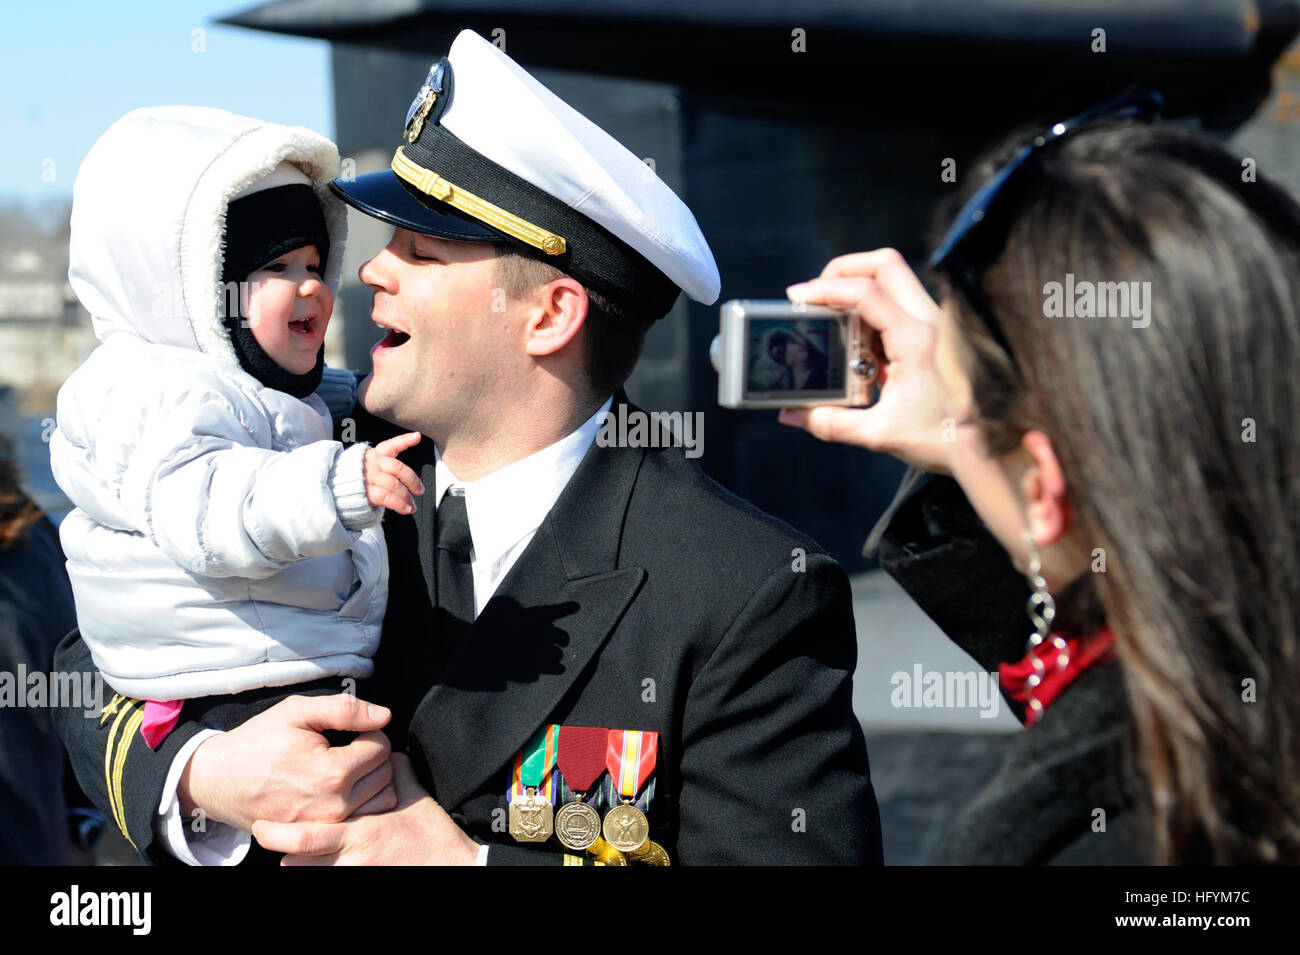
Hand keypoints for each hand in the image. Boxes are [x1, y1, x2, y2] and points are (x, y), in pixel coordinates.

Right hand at [179, 694, 396, 831]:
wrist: (218, 779)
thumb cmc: (256, 742)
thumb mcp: (296, 711)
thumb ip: (343, 710)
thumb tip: (383, 716)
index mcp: (331, 773)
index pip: (381, 747)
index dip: (370, 731)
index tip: (352, 730)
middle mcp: (333, 805)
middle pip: (384, 773)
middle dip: (374, 754)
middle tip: (350, 744)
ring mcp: (326, 825)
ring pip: (380, 797)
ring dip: (373, 777)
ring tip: (350, 763)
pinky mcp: (319, 834)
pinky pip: (363, 817)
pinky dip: (364, 799)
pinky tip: (345, 784)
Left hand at [253, 753, 480, 864]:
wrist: (450, 865)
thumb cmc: (431, 832)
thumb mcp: (414, 795)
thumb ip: (396, 771)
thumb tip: (384, 750)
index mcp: (365, 824)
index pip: (323, 815)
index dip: (294, 813)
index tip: (276, 803)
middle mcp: (355, 849)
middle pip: (305, 846)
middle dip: (278, 838)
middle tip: (261, 828)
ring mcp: (356, 869)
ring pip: (307, 869)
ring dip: (291, 860)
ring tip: (279, 849)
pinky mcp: (362, 878)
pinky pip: (325, 877)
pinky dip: (310, 870)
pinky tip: (301, 863)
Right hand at [364, 431, 424, 513]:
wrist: (335, 491)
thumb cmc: (357, 479)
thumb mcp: (369, 467)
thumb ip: (386, 467)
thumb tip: (410, 481)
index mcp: (374, 455)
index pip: (391, 445)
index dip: (405, 440)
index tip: (417, 436)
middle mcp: (372, 464)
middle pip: (397, 468)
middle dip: (412, 480)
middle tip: (420, 490)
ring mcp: (368, 477)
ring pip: (394, 485)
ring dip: (407, 497)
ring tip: (412, 505)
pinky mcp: (366, 492)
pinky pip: (388, 497)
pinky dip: (400, 504)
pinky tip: (406, 509)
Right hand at [777, 249, 953, 473]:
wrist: (990, 448)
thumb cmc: (944, 440)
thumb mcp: (880, 434)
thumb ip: (831, 423)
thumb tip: (792, 414)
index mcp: (916, 340)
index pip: (866, 292)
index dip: (825, 289)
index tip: (798, 297)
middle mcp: (931, 321)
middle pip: (885, 264)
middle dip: (844, 269)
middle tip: (817, 292)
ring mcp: (938, 323)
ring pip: (896, 279)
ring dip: (859, 291)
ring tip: (835, 323)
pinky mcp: (939, 332)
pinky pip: (902, 304)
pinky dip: (874, 313)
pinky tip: (862, 349)